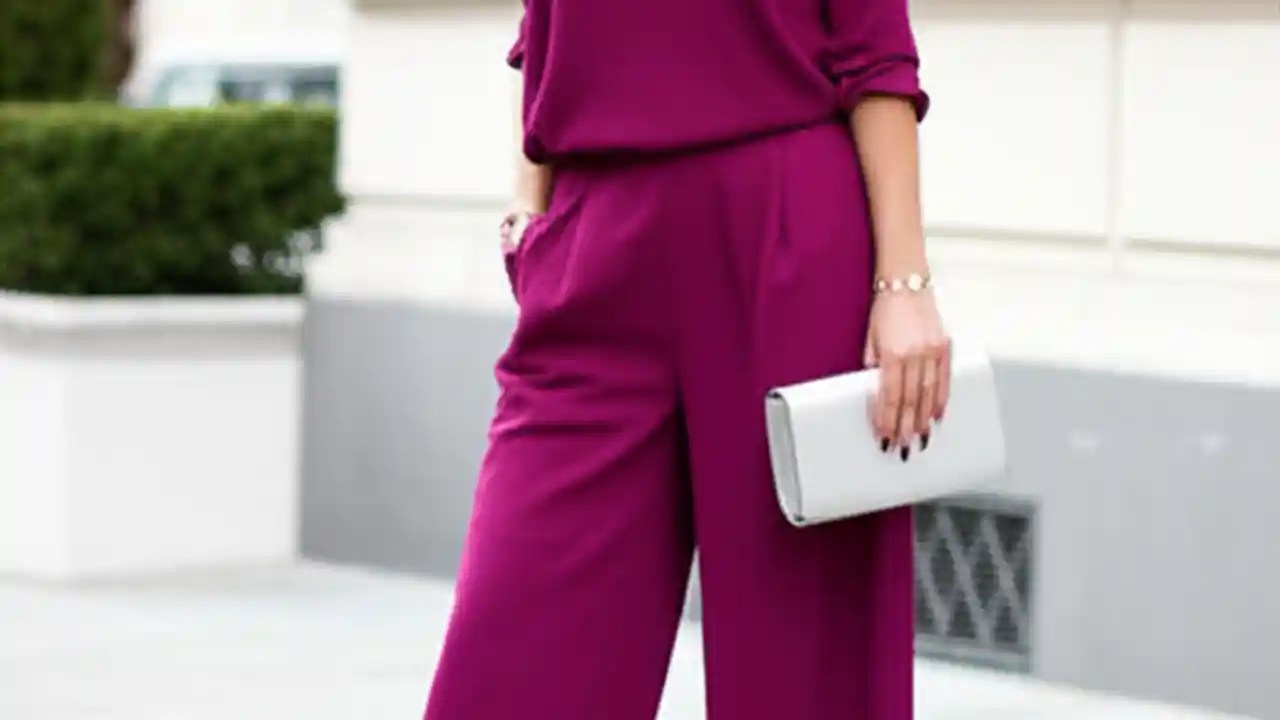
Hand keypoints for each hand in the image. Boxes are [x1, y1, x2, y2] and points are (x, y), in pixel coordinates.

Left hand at [864, 288, 950, 458]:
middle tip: (902, 447)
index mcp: (892, 354)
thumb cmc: (885, 308)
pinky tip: (936, 417)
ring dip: (923, 420)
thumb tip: (876, 393)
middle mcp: (915, 355)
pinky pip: (944, 380)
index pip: (889, 396)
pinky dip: (941, 400)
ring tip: (920, 439)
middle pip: (909, 400)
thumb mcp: (870, 338)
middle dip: (905, 427)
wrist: (906, 282)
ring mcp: (932, 351)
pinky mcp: (944, 347)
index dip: (886, 420)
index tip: (884, 437)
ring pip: (928, 395)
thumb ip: (873, 366)